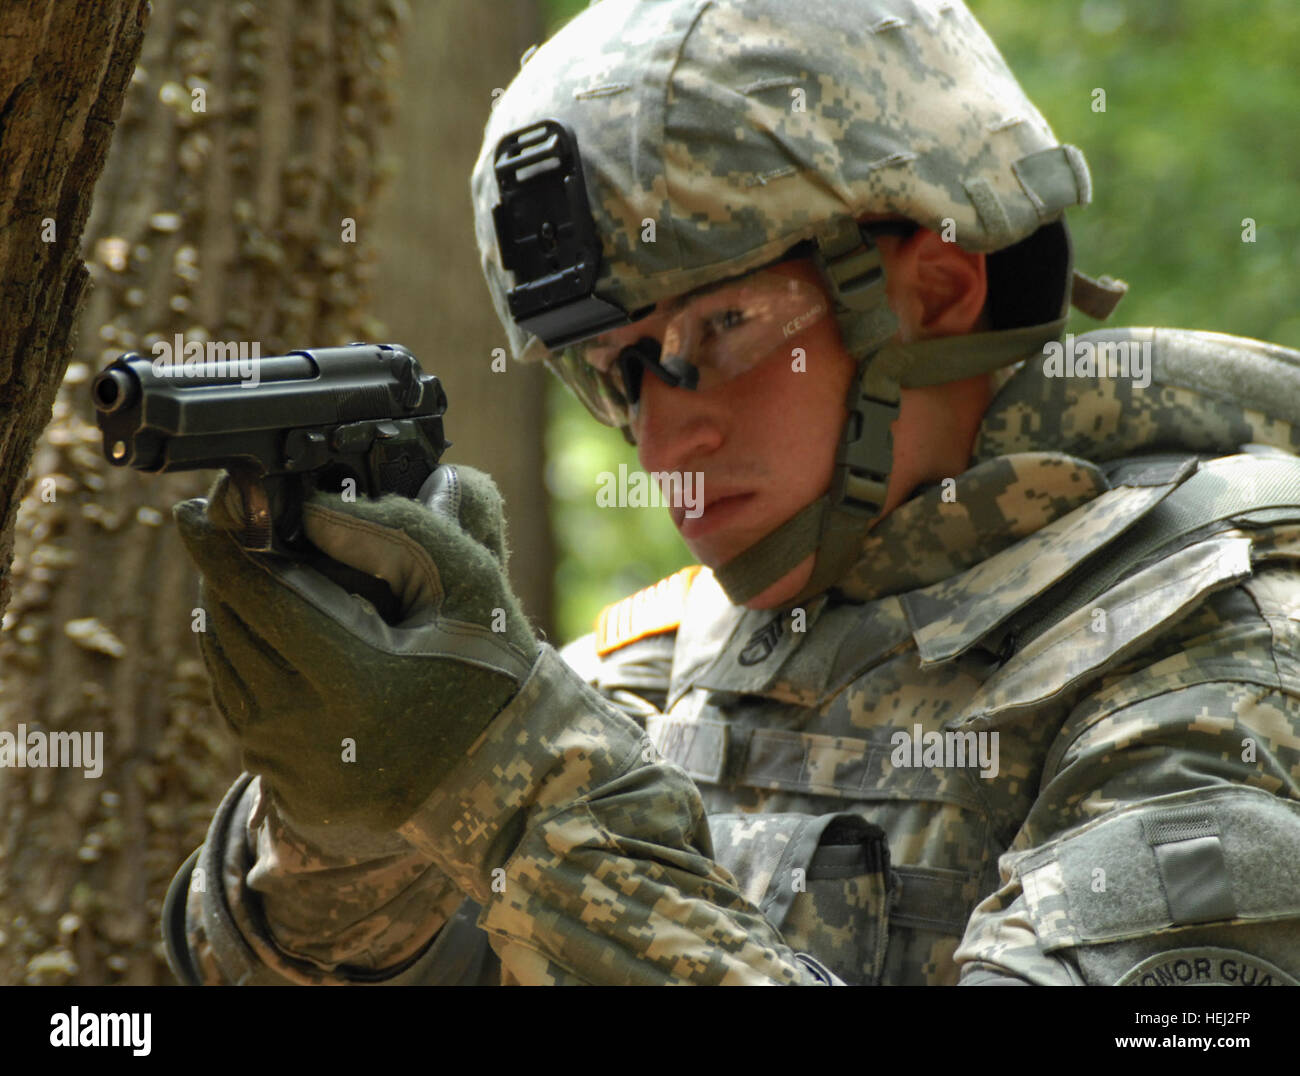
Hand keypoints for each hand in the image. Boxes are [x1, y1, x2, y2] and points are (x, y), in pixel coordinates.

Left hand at [174, 465, 539, 833]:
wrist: (494, 770)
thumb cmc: (487, 665)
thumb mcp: (465, 583)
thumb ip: (397, 533)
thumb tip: (310, 507)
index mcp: (353, 680)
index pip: (257, 596)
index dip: (219, 546)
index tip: (194, 508)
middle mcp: (304, 729)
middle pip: (227, 624)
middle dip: (224, 569)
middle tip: (233, 530)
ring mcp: (284, 762)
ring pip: (222, 662)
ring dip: (229, 610)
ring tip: (254, 574)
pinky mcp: (278, 779)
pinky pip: (235, 700)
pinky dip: (240, 655)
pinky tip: (268, 629)